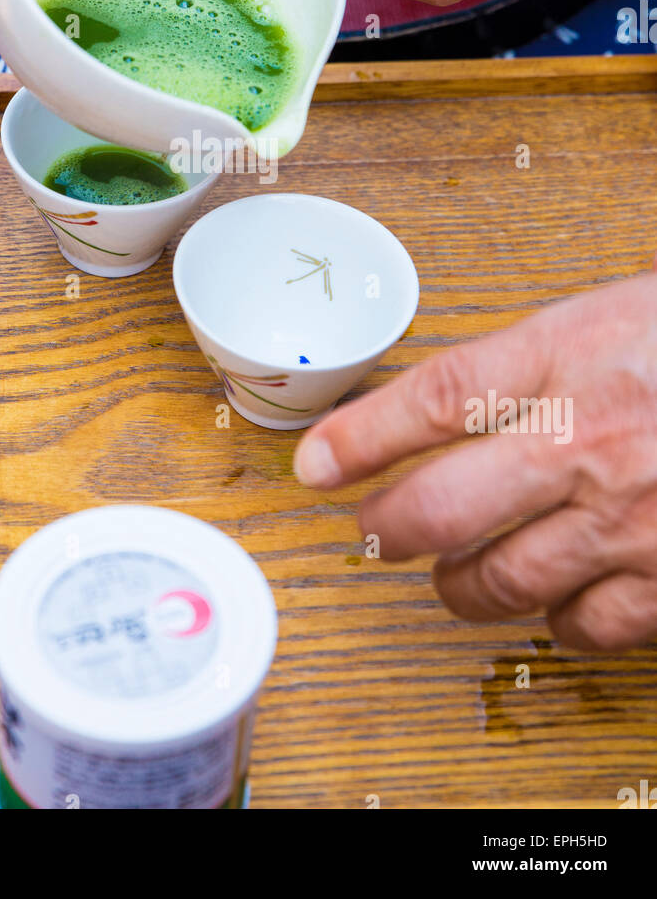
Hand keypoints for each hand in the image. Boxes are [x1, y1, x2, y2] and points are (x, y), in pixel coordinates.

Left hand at [293, 269, 656, 650]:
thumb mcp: (620, 313)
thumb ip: (543, 357)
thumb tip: (460, 398)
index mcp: (572, 354)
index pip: (432, 398)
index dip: (360, 436)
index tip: (316, 462)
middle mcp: (589, 441)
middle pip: (439, 507)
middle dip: (386, 528)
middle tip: (369, 530)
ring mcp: (631, 519)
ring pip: (498, 582)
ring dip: (457, 584)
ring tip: (447, 574)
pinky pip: (584, 628)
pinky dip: (555, 620)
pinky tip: (552, 598)